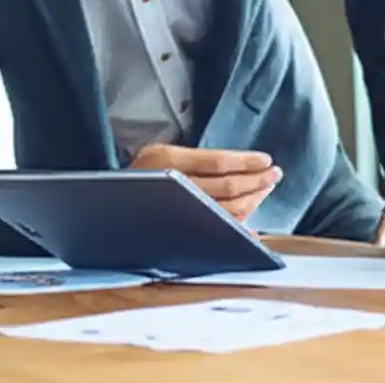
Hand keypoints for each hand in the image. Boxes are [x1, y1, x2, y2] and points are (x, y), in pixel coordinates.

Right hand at [128, 144, 282, 223]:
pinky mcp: (180, 230)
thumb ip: (195, 160)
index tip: (266, 160)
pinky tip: (253, 222)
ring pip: (227, 208)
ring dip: (253, 199)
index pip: (219, 162)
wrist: (109, 205)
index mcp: (168, 160)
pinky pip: (218, 229)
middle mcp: (174, 185)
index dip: (246, 162)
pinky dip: (240, 225)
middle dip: (256, 181)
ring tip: (266, 189)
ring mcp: (178, 210)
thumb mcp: (160, 155)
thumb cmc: (139, 177)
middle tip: (274, 175)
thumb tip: (238, 165)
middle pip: (228, 186)